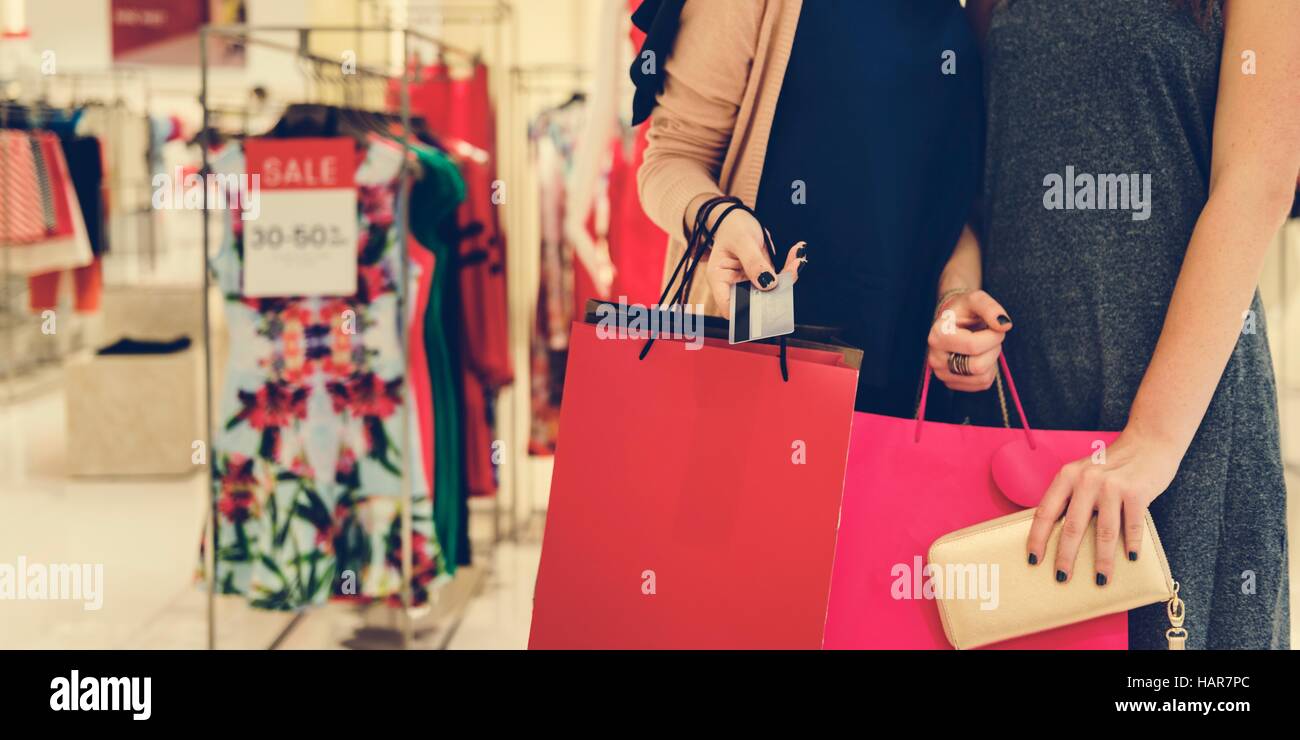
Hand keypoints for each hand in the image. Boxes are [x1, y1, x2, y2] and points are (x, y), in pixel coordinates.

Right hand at [703, 207, 804, 314]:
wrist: (738, 219)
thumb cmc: (732, 227)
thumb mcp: (742, 241)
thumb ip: (753, 262)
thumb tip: (768, 284)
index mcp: (720, 280)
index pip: (728, 307)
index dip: (744, 313)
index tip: (765, 303)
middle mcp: (734, 285)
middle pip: (754, 303)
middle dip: (774, 294)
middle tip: (790, 276)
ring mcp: (750, 282)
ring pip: (770, 292)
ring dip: (787, 279)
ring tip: (796, 260)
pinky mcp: (763, 277)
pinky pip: (778, 280)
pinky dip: (789, 270)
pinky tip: (795, 255)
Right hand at [926, 290, 1011, 391]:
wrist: (953, 321)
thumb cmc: (964, 310)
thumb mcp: (976, 299)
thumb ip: (990, 308)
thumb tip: (1004, 325)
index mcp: (938, 335)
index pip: (973, 346)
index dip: (994, 337)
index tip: (996, 327)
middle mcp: (935, 358)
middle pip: (978, 366)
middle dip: (993, 350)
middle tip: (991, 337)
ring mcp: (942, 373)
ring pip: (981, 378)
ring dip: (992, 361)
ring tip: (985, 346)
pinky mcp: (951, 383)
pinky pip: (981, 384)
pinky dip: (989, 371)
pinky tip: (981, 357)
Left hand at [1026, 430, 1181, 585]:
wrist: (1148, 443)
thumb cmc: (1112, 464)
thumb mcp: (1083, 473)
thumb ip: (1070, 496)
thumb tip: (1054, 533)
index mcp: (1067, 476)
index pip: (1045, 512)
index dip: (1037, 538)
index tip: (1033, 560)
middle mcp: (1087, 480)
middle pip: (1072, 526)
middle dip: (1065, 556)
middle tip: (1062, 578)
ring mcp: (1112, 486)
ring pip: (1104, 532)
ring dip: (1102, 560)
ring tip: (1101, 579)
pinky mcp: (1137, 492)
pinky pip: (1132, 526)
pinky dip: (1131, 544)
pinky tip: (1130, 558)